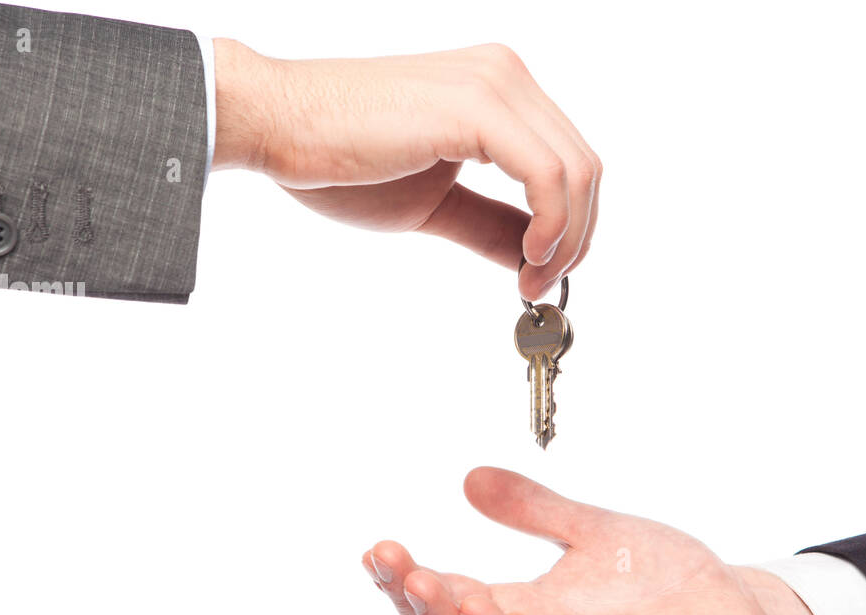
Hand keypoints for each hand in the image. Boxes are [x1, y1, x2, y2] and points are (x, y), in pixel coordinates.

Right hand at [212, 39, 600, 300]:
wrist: (281, 127)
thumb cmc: (341, 161)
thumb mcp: (434, 204)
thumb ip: (489, 224)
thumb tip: (531, 259)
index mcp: (498, 91)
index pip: (568, 161)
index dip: (571, 227)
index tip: (542, 275)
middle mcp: (506, 76)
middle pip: (585, 166)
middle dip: (576, 239)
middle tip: (541, 286)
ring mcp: (496, 84)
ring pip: (577, 170)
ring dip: (566, 240)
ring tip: (529, 281)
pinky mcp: (477, 107)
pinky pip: (547, 173)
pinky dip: (551, 224)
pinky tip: (526, 256)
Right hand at [363, 468, 836, 614]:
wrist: (743, 611)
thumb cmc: (668, 582)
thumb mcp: (588, 530)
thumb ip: (533, 510)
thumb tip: (469, 477)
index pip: (452, 605)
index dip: (409, 583)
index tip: (376, 548)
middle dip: (415, 604)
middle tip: (385, 560)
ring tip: (420, 583)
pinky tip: (481, 607)